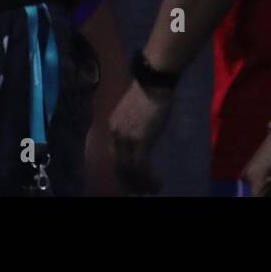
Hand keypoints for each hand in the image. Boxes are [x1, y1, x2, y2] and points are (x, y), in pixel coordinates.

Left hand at [108, 80, 173, 194]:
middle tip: (141, 191)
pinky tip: (157, 182)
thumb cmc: (149, 91)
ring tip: (152, 189)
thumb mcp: (135, 111)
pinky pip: (141, 166)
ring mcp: (126, 137)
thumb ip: (134, 126)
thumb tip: (141, 139)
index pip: (113, 156)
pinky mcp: (140, 140)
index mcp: (113, 126)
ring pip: (129, 170)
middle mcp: (115, 134)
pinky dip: (148, 178)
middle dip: (130, 182)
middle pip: (118, 166)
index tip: (132, 180)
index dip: (123, 171)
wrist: (153, 80)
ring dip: (141, 183)